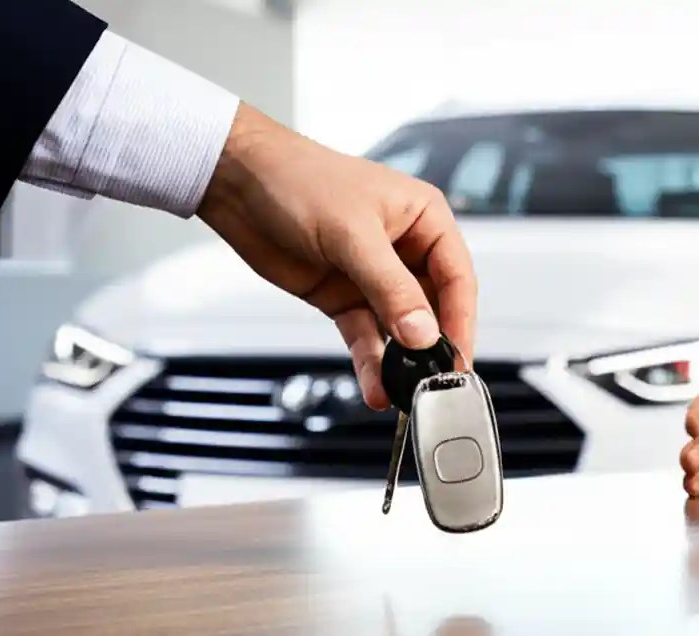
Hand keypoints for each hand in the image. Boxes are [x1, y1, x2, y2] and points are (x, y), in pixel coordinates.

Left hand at [197, 103, 476, 410]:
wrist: (237, 182)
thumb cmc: (298, 180)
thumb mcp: (352, 234)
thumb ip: (391, 288)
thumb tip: (424, 332)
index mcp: (424, 219)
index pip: (457, 277)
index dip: (461, 319)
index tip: (457, 356)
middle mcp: (405, 250)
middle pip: (432, 309)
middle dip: (430, 348)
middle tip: (431, 383)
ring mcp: (373, 277)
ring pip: (398, 330)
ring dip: (399, 363)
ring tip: (400, 393)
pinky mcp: (344, 298)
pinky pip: (366, 337)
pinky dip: (370, 363)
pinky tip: (375, 386)